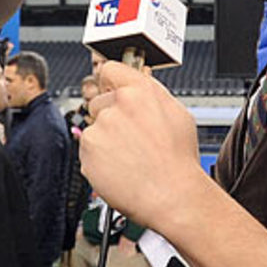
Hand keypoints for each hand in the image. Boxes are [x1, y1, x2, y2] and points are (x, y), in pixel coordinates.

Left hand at [79, 62, 202, 227]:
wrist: (173, 197)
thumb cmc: (179, 161)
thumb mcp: (177, 114)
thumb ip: (150, 94)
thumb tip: (134, 86)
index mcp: (141, 91)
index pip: (110, 69)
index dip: (110, 83)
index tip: (110, 90)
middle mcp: (118, 105)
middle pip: (99, 102)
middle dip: (110, 117)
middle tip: (130, 139)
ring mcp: (101, 127)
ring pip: (94, 128)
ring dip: (105, 140)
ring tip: (129, 157)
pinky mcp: (88, 150)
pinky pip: (88, 149)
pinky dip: (98, 159)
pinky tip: (120, 167)